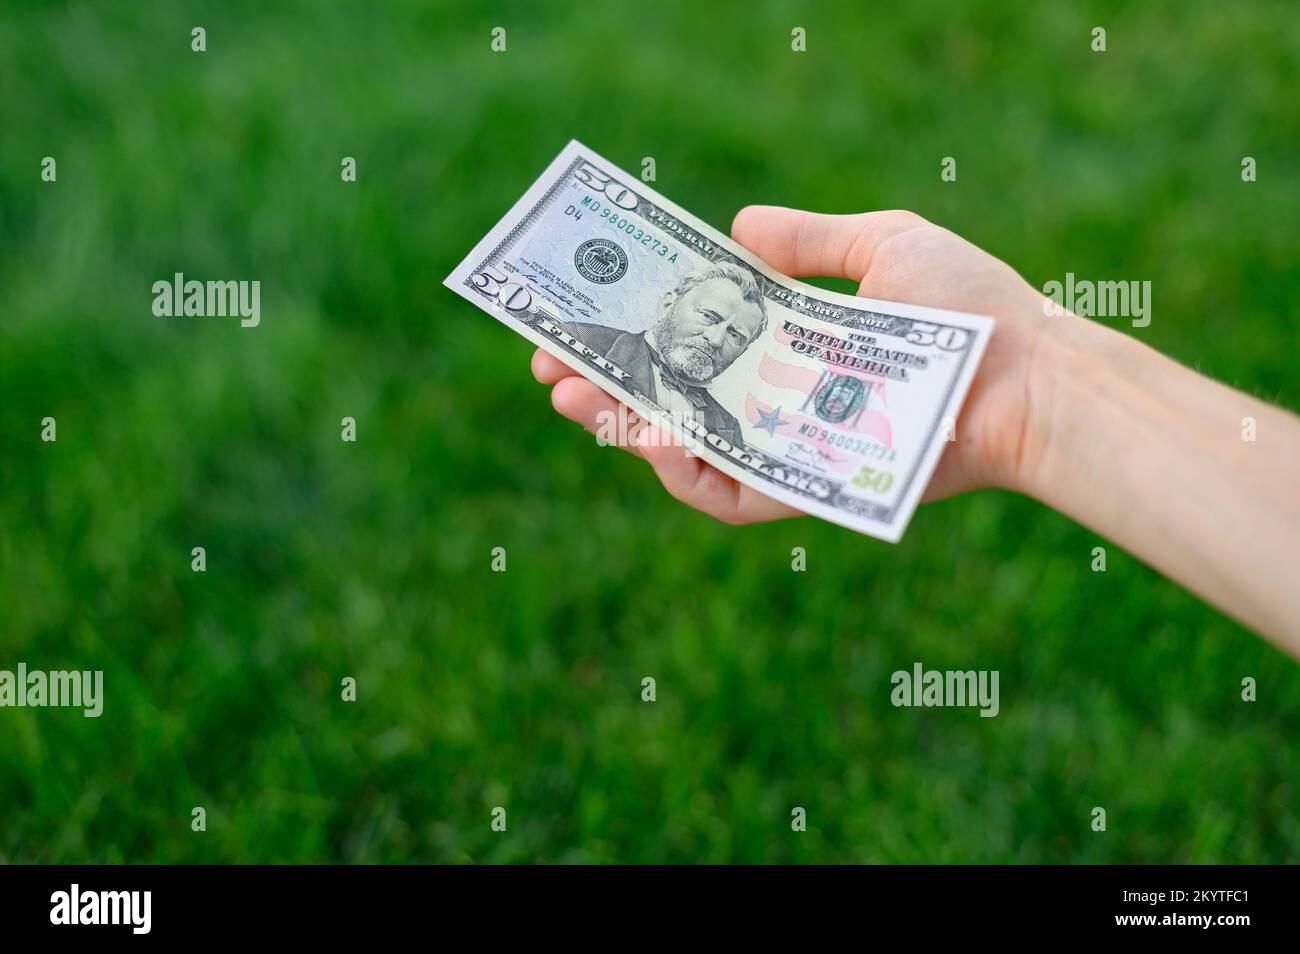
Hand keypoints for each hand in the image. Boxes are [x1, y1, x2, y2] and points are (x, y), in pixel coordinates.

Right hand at [532, 206, 1053, 524]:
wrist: (1026, 374)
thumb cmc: (971, 308)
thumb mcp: (884, 246)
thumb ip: (811, 239)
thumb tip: (735, 225)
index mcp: (787, 341)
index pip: (690, 338)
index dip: (632, 329)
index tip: (580, 315)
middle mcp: (777, 398)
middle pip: (671, 396)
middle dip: (605, 383)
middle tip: (551, 368)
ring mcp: (787, 446)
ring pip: (684, 450)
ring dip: (622, 428)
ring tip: (578, 397)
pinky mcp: (805, 490)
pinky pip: (728, 495)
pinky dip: (684, 473)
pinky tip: (652, 435)